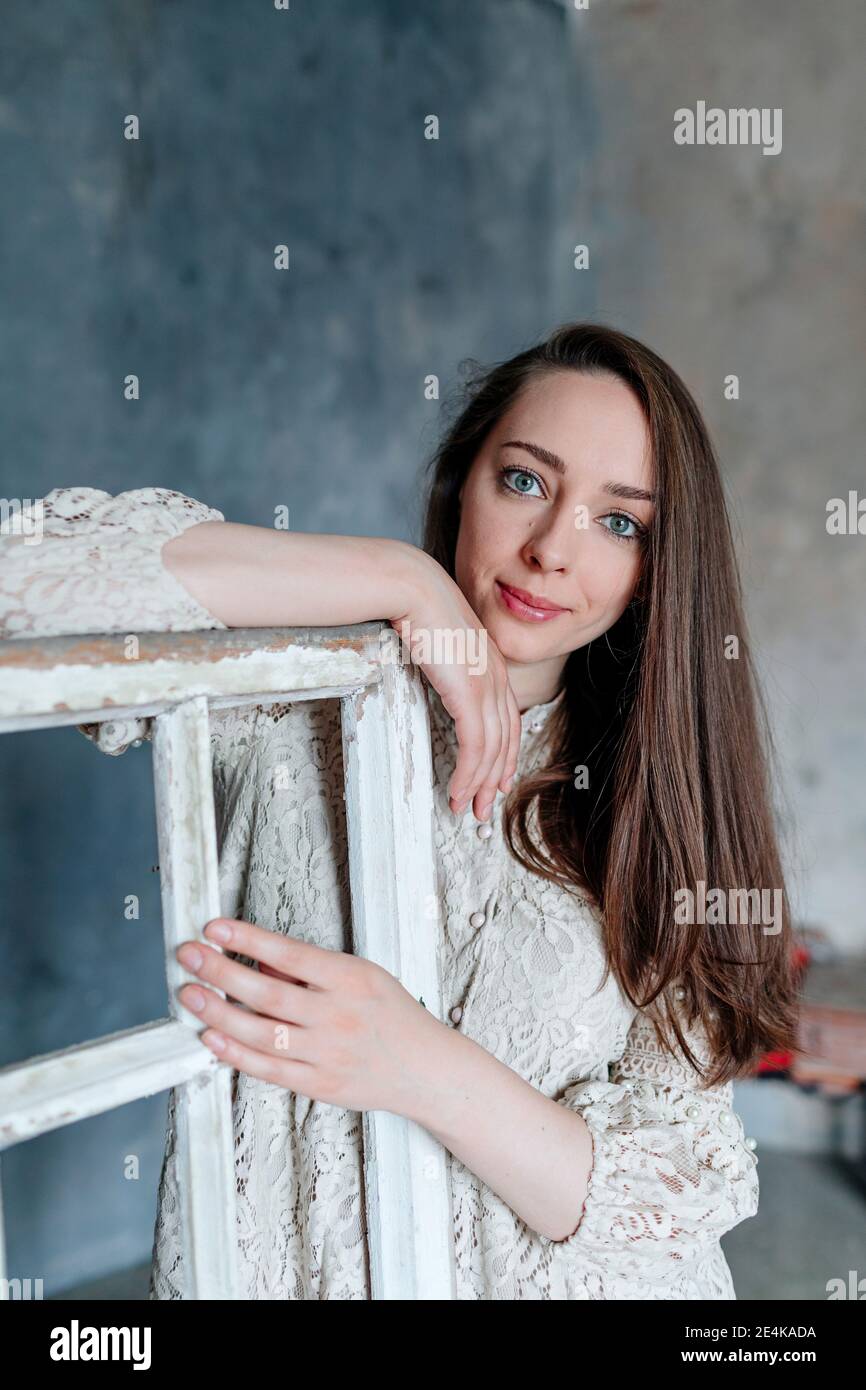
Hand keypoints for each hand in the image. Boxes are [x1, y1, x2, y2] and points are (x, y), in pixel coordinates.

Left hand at [175, 917, 439, 1115]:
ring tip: (190, 994)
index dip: (248, 940)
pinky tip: (211, 1037)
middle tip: (189, 956)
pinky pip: (268, 1069)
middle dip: (220, 972)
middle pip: (267, 993)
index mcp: (350, 979)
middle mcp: (337, 1015)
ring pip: (260, 1032)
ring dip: (218, 1012)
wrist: (425, 1068)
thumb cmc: (392, 1016)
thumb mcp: (363, 976)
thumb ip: (312, 970)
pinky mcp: (319, 1084)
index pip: (290, 953)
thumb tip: (260, 963)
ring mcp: (327, 1053)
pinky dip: (236, 1053)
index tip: (215, 928)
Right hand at [391, 554, 520, 820]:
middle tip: (485, 805)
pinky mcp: (469, 694)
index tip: (495, 775)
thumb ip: (443, 655)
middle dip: (496, 777)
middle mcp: (495, 675)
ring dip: (480, 783)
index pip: (506, 717)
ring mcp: (485, 685)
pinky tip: (459, 791)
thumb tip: (431, 665)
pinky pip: (475, 747)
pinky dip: (468, 774)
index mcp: (489, 661)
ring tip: (469, 807)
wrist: (410, 586)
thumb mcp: (436, 634)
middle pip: (505, 738)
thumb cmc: (413, 603)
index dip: (504, 751)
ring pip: (492, 749)